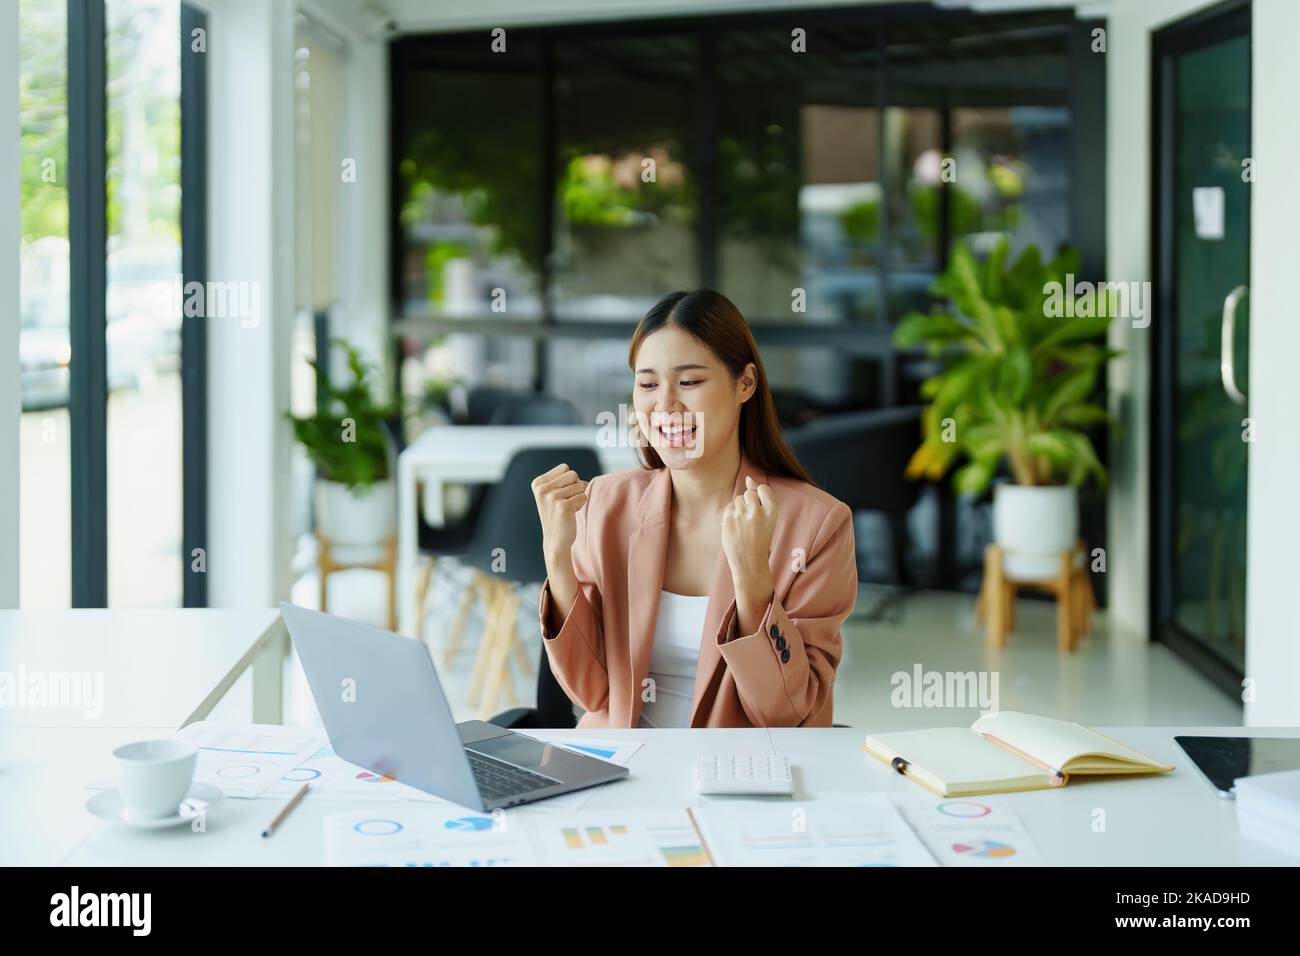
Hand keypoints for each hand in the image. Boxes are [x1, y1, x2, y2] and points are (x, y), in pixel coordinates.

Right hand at [531, 464, 587, 568]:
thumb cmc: (557, 513)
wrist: (555, 540)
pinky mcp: (563, 507)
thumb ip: (560, 478)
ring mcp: (551, 498)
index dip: (568, 481)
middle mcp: (542, 489)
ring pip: (580, 485)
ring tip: (567, 508)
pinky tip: (570, 514)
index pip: (565, 468)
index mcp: (538, 483)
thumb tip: (572, 473)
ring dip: (578, 497)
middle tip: (566, 501)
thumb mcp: (551, 492)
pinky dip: (580, 505)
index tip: (559, 495)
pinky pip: (583, 496)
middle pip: (573, 474)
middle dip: (575, 487)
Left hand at [721, 475, 776, 593]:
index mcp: (772, 512)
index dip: (760, 497)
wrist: (749, 562)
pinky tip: (735, 527)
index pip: (763, 489)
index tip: (759, 509)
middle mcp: (758, 511)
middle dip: (748, 503)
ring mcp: (742, 515)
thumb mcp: (767, 519)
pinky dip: (731, 515)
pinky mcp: (729, 519)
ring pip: (738, 499)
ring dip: (739, 508)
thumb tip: (748, 478)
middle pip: (749, 493)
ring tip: (743, 525)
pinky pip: (729, 507)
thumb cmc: (759, 539)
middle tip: (751, 521)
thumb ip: (760, 498)